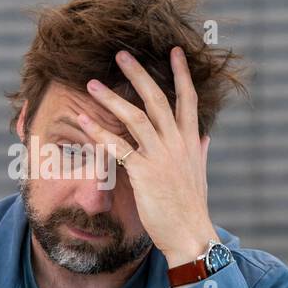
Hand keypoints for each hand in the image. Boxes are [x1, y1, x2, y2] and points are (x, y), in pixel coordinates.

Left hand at [76, 46, 215, 267]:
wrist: (191, 235)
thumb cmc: (191, 208)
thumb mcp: (199, 174)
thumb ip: (200, 151)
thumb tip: (204, 135)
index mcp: (191, 142)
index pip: (189, 99)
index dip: (181, 73)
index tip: (174, 51)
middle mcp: (177, 144)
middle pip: (157, 99)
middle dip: (139, 74)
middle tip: (121, 54)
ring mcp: (161, 157)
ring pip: (135, 117)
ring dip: (111, 99)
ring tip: (92, 84)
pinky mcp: (144, 173)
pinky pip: (118, 147)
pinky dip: (99, 133)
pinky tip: (83, 121)